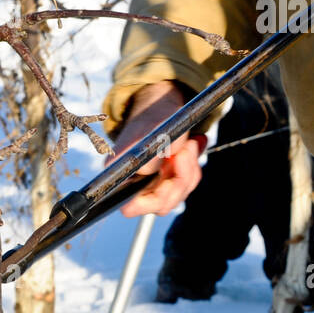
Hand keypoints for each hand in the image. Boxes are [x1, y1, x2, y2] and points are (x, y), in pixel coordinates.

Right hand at [111, 82, 206, 217]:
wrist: (162, 105)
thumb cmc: (152, 118)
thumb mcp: (151, 138)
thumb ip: (147, 161)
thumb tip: (148, 176)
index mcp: (119, 177)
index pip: (131, 207)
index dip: (154, 197)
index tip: (170, 173)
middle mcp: (134, 186)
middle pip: (162, 203)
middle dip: (180, 177)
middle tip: (185, 149)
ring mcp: (152, 185)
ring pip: (178, 195)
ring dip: (189, 168)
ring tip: (189, 144)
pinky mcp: (168, 180)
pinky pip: (187, 184)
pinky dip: (194, 164)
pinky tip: (193, 144)